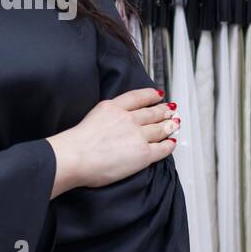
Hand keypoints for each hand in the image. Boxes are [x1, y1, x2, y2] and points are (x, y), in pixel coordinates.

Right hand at [46, 88, 177, 197]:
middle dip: (164, 111)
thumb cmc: (76, 145)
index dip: (150, 95)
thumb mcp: (91, 117)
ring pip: (160, 128)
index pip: (137, 97)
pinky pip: (162, 148)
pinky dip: (169, 145)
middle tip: (171, 110)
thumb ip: (105, 116)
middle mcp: (127, 118)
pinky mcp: (143, 153)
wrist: (75, 156)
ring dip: (169, 125)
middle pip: (152, 112)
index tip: (157, 94)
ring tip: (175, 124)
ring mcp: (137, 135)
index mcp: (112, 107)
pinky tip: (171, 142)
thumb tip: (110, 124)